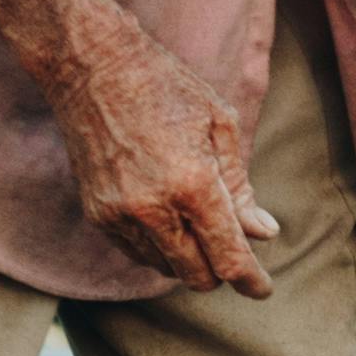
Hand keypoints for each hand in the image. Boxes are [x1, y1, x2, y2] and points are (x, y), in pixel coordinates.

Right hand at [52, 8, 280, 295]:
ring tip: (197, 220)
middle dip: (221, 271)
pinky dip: (159, 248)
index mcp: (193, 183)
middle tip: (234, 249)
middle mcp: (153, 208)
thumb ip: (240, 187)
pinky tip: (168, 219)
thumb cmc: (165, 86)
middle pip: (198, 276)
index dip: (252, 281)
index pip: (229, 258)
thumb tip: (263, 234)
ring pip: (166, 269)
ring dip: (189, 259)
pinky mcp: (97, 214)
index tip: (263, 289)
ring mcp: (120, 215)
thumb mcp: (220, 124)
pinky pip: (137, 254)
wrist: (92, 66)